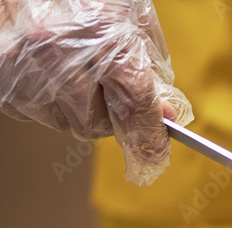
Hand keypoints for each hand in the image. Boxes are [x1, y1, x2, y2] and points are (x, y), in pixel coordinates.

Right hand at [0, 0, 191, 184]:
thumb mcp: (127, 19)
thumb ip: (149, 68)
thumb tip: (164, 113)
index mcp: (94, 33)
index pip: (132, 101)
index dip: (149, 132)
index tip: (156, 152)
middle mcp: (52, 53)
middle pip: (97, 123)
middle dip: (111, 117)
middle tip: (111, 93)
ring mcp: (22, 68)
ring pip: (66, 123)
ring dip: (79, 109)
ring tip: (75, 71)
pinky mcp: (3, 82)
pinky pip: (37, 114)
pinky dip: (52, 102)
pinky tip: (51, 73)